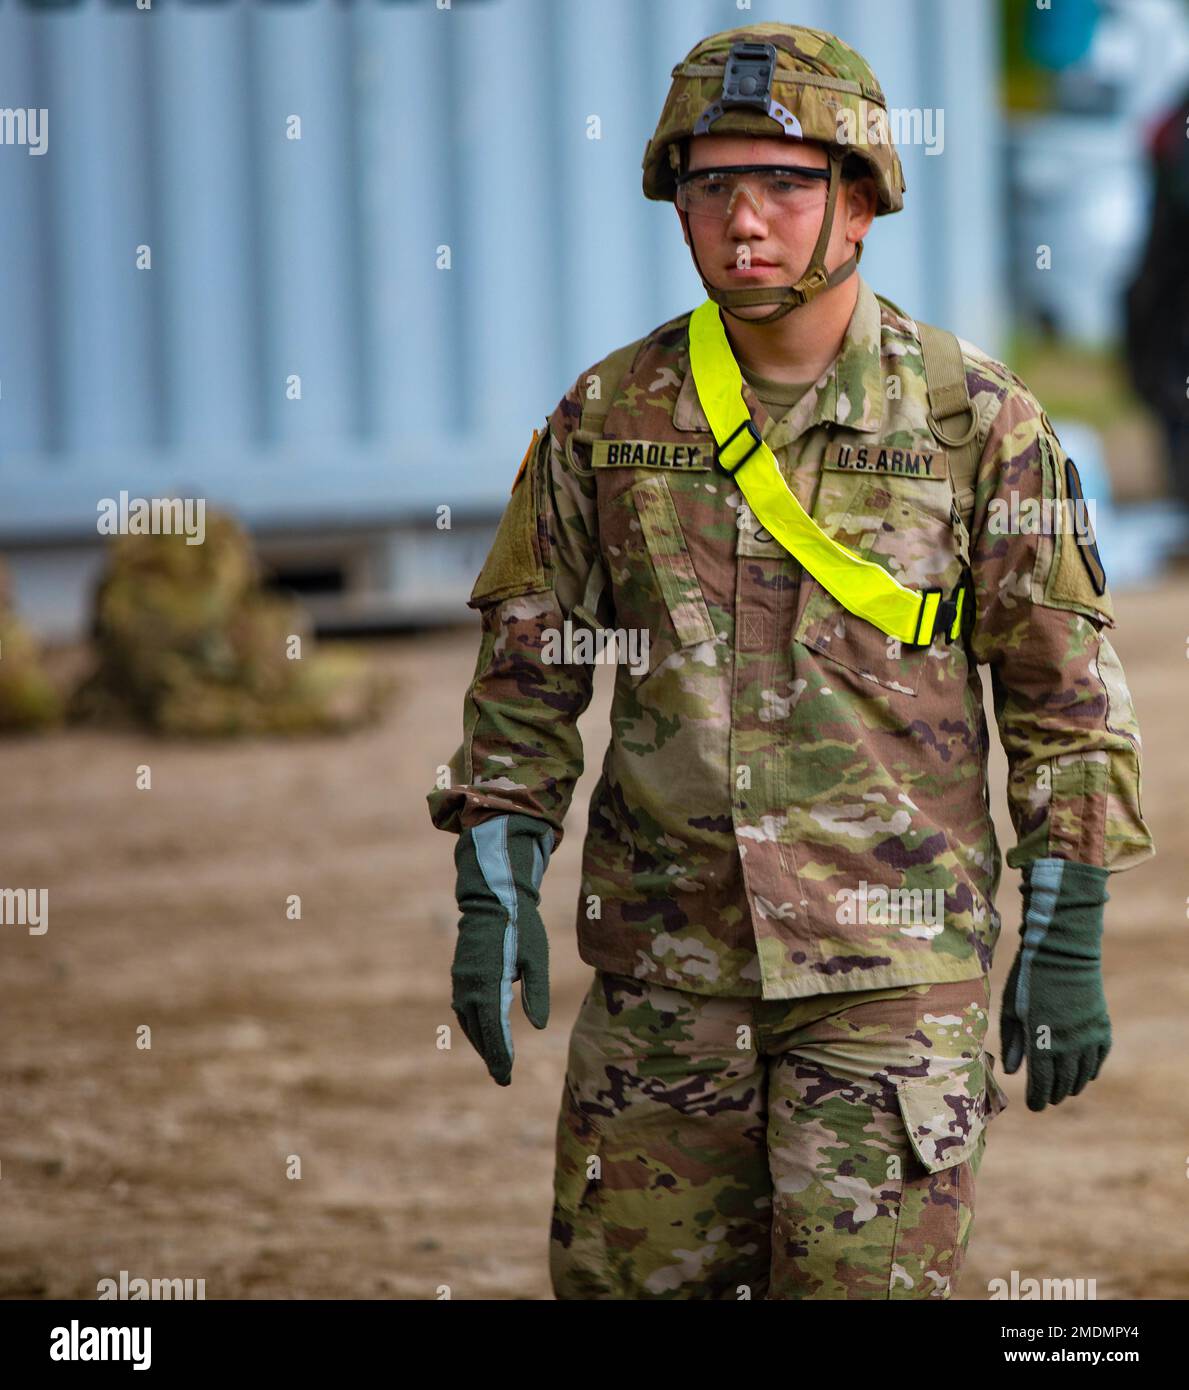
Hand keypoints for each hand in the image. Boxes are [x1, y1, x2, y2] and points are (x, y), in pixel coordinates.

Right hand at [451, 813, 553, 1084]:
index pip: (494, 1030)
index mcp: (488, 984)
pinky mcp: (460, 974)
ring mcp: (461, 980)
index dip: (500, 1055)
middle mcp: (469, 986)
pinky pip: (464, 1008)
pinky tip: (484, 1032)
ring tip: (495, 1061)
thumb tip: (537, 1026)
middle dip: (490, 1055)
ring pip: (468, 1021)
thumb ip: (536, 993)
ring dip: (481, 1042)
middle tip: (503, 1078)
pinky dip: (474, 1024)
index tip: (506, 1077)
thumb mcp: (536, 958)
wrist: (493, 897)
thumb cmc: (521, 926)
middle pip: (478, 1031)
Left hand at [999, 858, 1111, 1110]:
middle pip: (1063, 1082)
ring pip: (1083, 1074)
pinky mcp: (1102, 1026)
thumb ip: (1012, 1041)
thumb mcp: (1011, 1008)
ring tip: (1064, 1091)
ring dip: (1073, 1085)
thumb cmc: (1028, 978)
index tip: (1034, 1106)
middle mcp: (1068, 1045)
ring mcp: (1088, 1036)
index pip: (1042, 1082)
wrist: (1062, 952)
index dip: (1038, 1098)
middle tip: (1047, 1100)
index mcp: (1041, 1041)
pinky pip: (1100, 1057)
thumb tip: (1013, 1071)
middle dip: (1054, 1094)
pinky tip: (1086, 1075)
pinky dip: (1092, 1069)